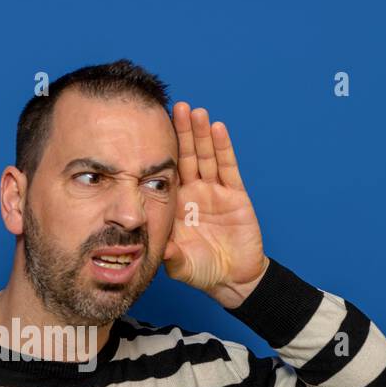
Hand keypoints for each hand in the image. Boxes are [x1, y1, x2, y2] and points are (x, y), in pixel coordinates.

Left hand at [163, 101, 268, 308]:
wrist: (232, 279)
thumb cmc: (202, 271)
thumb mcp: (180, 264)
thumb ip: (170, 255)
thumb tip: (155, 249)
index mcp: (176, 204)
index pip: (166, 171)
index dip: (161, 151)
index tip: (149, 128)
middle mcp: (194, 193)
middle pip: (186, 157)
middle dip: (181, 133)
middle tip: (175, 107)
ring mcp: (215, 192)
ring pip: (206, 157)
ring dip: (201, 134)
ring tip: (195, 112)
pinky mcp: (236, 196)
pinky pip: (229, 168)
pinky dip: (223, 149)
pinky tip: (218, 129)